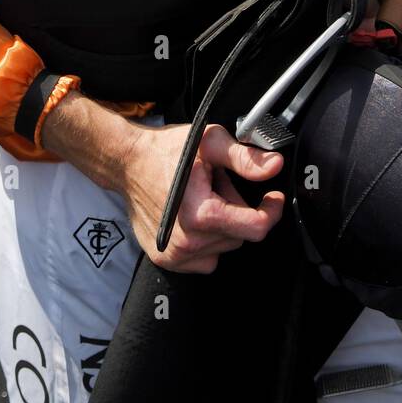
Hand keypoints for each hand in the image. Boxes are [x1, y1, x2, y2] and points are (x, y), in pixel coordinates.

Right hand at [120, 122, 285, 274]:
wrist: (127, 162)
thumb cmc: (165, 151)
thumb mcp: (210, 143)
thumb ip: (245, 158)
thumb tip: (273, 166)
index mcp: (202, 214)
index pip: (256, 227)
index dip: (271, 211)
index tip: (272, 198)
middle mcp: (187, 242)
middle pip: (240, 236)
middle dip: (237, 210)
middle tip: (218, 185)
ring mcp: (175, 255)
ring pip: (223, 247)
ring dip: (221, 225)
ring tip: (202, 198)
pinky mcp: (166, 260)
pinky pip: (205, 259)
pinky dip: (206, 241)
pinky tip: (192, 217)